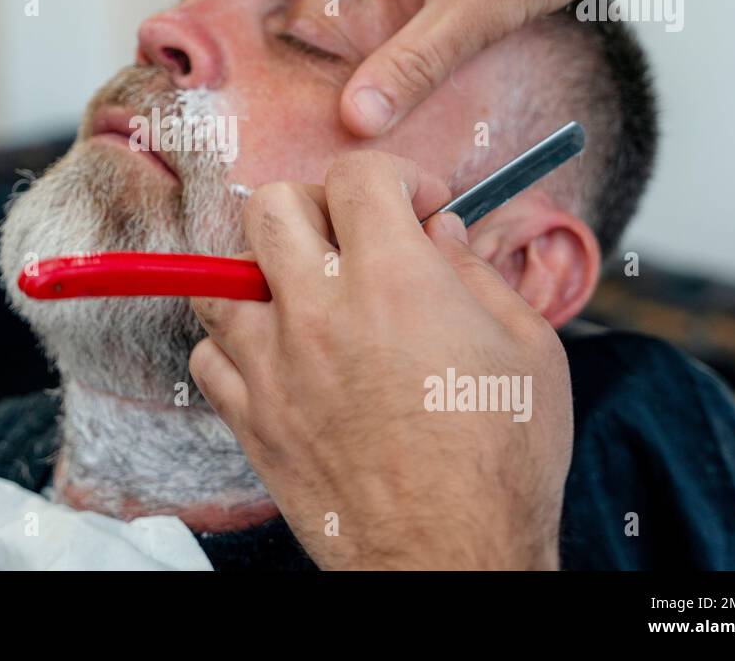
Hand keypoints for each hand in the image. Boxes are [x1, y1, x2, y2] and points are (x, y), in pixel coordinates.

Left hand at [188, 152, 573, 569]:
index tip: (415, 206)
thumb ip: (478, 272)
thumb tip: (440, 232)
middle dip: (315, 206)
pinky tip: (277, 359)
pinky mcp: (249, 416)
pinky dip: (235, 347)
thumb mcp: (528, 348)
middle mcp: (318, 310)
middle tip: (351, 239)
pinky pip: (207, 354)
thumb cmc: (501, 463)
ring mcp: (271, 363)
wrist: (449, 559)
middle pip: (271, 204)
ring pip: (221, 275)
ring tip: (304, 299)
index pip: (358, 174)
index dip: (394, 178)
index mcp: (394, 280)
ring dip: (261, 274)